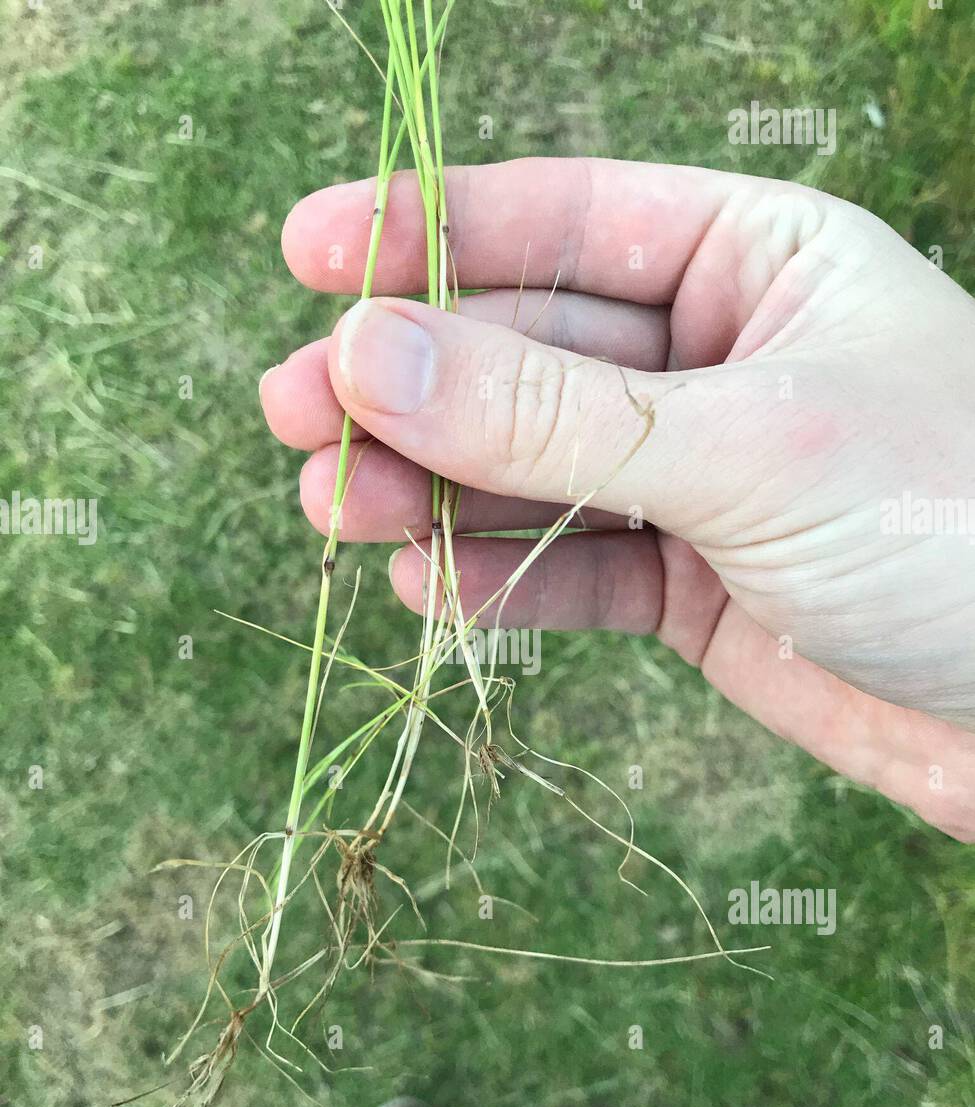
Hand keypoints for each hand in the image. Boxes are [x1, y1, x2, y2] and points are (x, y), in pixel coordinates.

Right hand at [261, 158, 974, 840]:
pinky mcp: (694, 588)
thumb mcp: (747, 446)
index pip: (567, 222)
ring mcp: (700, 478)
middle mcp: (717, 360)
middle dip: (410, 384)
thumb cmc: (953, 524)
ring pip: (532, 470)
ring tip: (335, 509)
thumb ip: (553, 414)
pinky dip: (500, 581)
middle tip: (293, 413)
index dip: (431, 230)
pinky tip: (432, 586)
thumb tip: (367, 355)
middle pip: (525, 354)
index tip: (309, 253)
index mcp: (756, 261)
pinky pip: (571, 571)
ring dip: (432, 489)